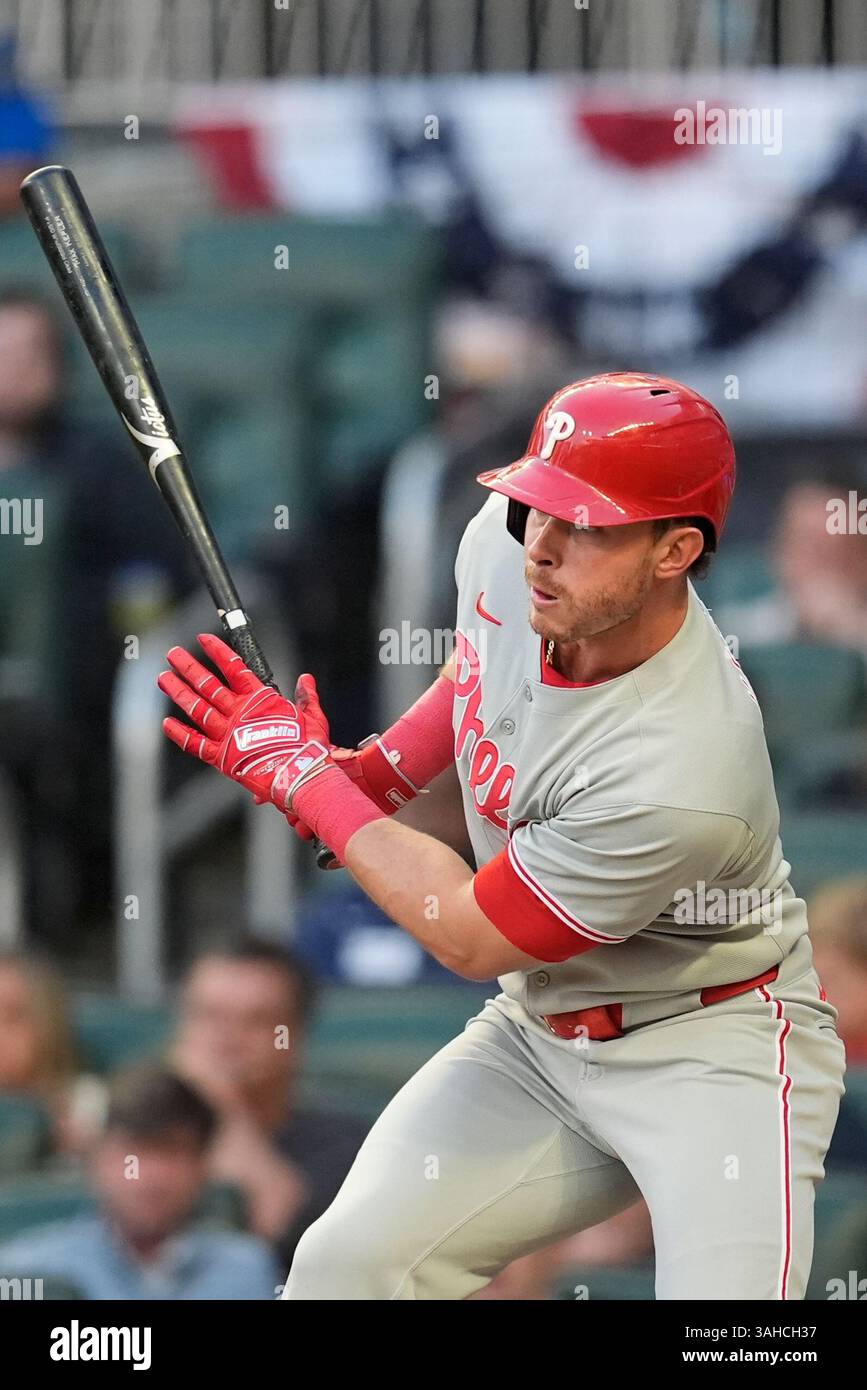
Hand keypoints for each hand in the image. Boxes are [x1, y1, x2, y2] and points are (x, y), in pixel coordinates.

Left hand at [158, 633, 330, 807]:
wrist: (300, 777)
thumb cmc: (308, 749)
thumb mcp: (313, 718)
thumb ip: (307, 697)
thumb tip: (306, 680)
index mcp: (260, 700)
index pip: (233, 667)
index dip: (216, 651)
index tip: (202, 639)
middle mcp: (239, 713)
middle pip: (207, 684)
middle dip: (188, 667)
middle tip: (172, 654)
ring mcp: (228, 734)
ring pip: (197, 708)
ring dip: (179, 692)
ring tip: (163, 679)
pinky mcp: (222, 757)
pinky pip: (195, 743)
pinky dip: (180, 734)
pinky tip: (166, 723)